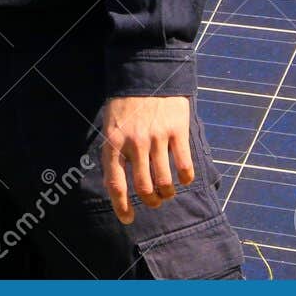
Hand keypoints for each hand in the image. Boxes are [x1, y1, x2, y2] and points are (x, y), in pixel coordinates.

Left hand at [100, 95, 194, 223]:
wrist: (146, 76)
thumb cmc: (126, 106)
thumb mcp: (110, 127)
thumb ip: (114, 154)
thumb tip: (115, 186)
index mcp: (113, 142)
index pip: (115, 182)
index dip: (121, 205)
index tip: (128, 219)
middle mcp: (134, 143)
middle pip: (144, 187)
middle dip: (151, 201)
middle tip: (154, 202)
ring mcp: (156, 137)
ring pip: (165, 181)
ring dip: (168, 193)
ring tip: (167, 192)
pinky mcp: (176, 131)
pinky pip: (184, 165)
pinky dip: (185, 178)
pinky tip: (183, 178)